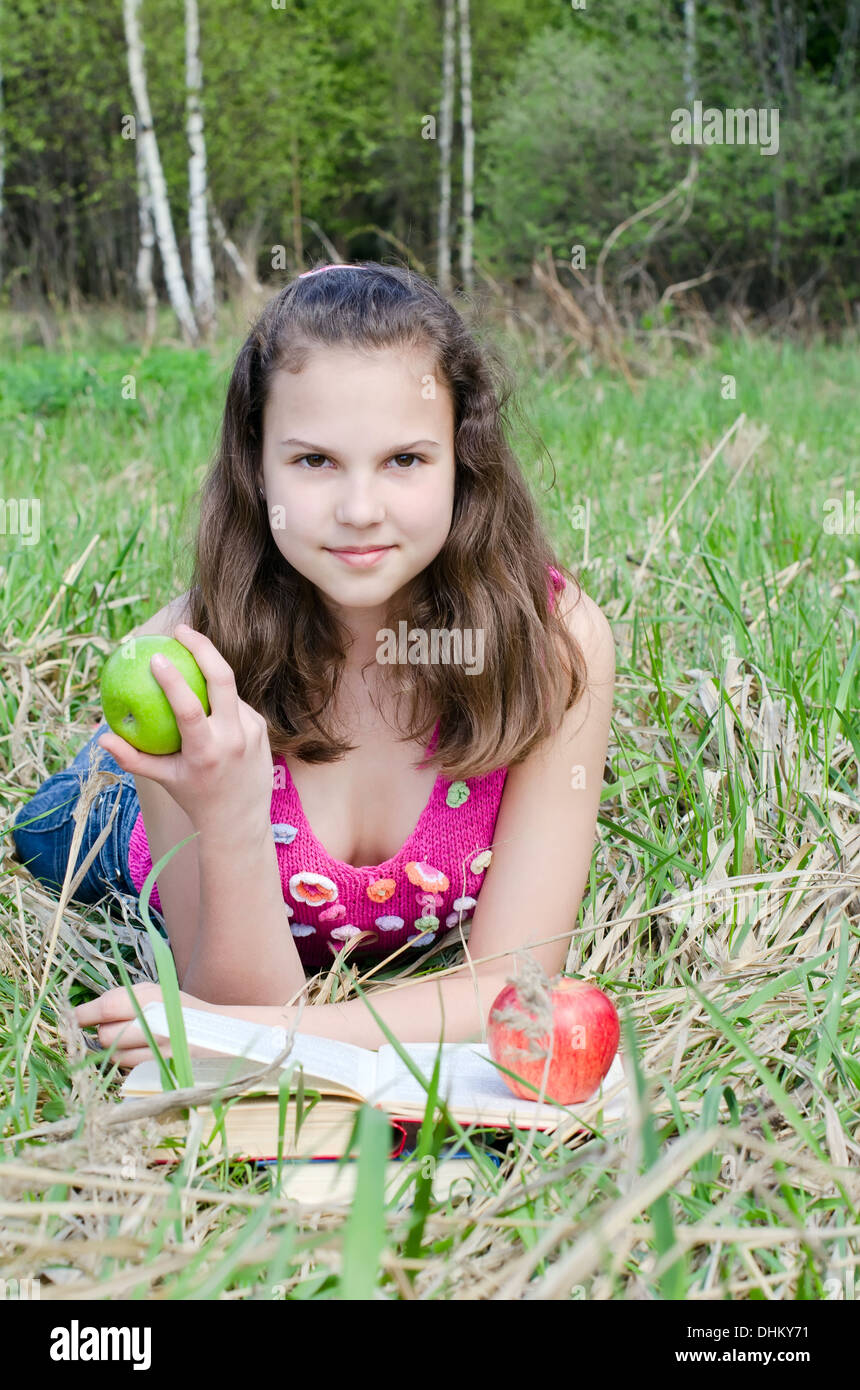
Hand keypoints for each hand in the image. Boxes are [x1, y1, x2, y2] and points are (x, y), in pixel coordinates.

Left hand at [73, 981, 228, 1069]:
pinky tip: (144, 1052)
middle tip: (118, 1026)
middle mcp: (155, 1024)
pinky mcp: (162, 1071)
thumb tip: (87, 1011)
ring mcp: (159, 1051)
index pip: (106, 1008)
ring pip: (114, 1055)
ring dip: (116, 1049)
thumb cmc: (183, 1010)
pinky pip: (129, 1069)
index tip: (72, 1018)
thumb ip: (123, 998)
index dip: (83, 1014)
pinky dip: (130, 1061)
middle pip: (104, 1035)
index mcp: (153, 998)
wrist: (223, 1034)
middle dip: (104, 1032)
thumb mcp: (158, 992)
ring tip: (134, 1039)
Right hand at [97, 624, 272, 837]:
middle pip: (223, 679)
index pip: (189, 708)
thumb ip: (131, 758)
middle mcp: (233, 738)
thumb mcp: (163, 779)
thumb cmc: (194, 796)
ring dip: (208, 674)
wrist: (240, 819)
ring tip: (187, 661)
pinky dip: (220, 697)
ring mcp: (252, 731)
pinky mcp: (263, 728)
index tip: (156, 656)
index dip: (172, 680)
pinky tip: (206, 693)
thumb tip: (101, 737)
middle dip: (203, 647)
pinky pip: (236, 702)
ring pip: (229, 690)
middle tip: (180, 630)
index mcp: (205, 752)